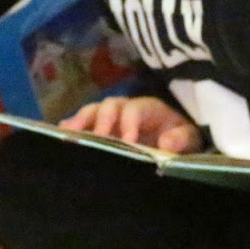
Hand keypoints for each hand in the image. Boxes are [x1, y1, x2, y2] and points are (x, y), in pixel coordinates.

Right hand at [59, 95, 202, 152]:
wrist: (174, 140)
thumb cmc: (179, 137)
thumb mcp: (189, 138)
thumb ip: (181, 139)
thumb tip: (166, 142)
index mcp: (147, 108)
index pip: (134, 110)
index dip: (129, 123)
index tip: (127, 142)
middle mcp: (125, 108)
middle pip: (108, 106)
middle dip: (100, 120)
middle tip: (95, 139)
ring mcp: (110, 118)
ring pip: (92, 112)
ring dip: (80, 121)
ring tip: (68, 134)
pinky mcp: (100, 128)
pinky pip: (83, 124)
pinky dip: (72, 127)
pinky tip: (60, 135)